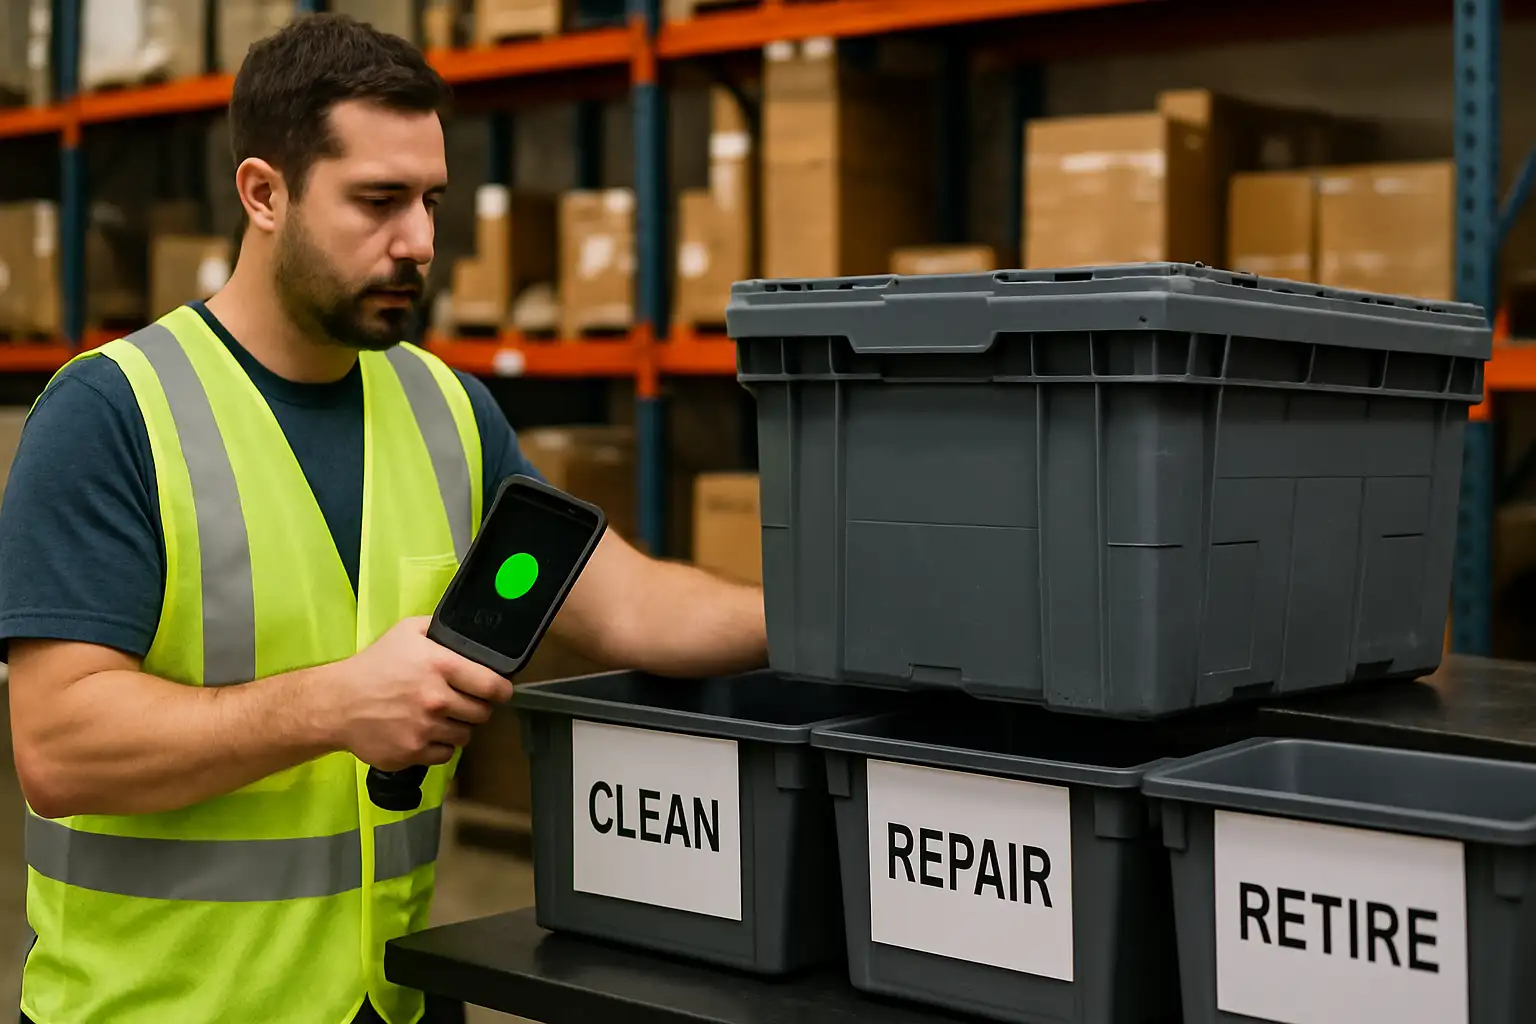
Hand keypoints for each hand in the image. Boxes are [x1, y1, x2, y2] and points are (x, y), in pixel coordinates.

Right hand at [318, 616, 513, 771]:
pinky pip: (446, 753)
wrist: (337, 703)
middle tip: (461, 701)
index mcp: (441, 666)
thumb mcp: (407, 632)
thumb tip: (470, 631)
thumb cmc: (374, 665)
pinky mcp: (414, 752)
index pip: (493, 685)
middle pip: (482, 713)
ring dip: (458, 727)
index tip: (500, 691)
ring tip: (440, 717)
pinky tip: (426, 732)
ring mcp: (425, 729)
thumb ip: (441, 629)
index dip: (501, 689)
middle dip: (476, 707)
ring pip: (465, 735)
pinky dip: (440, 746)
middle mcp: (437, 699)